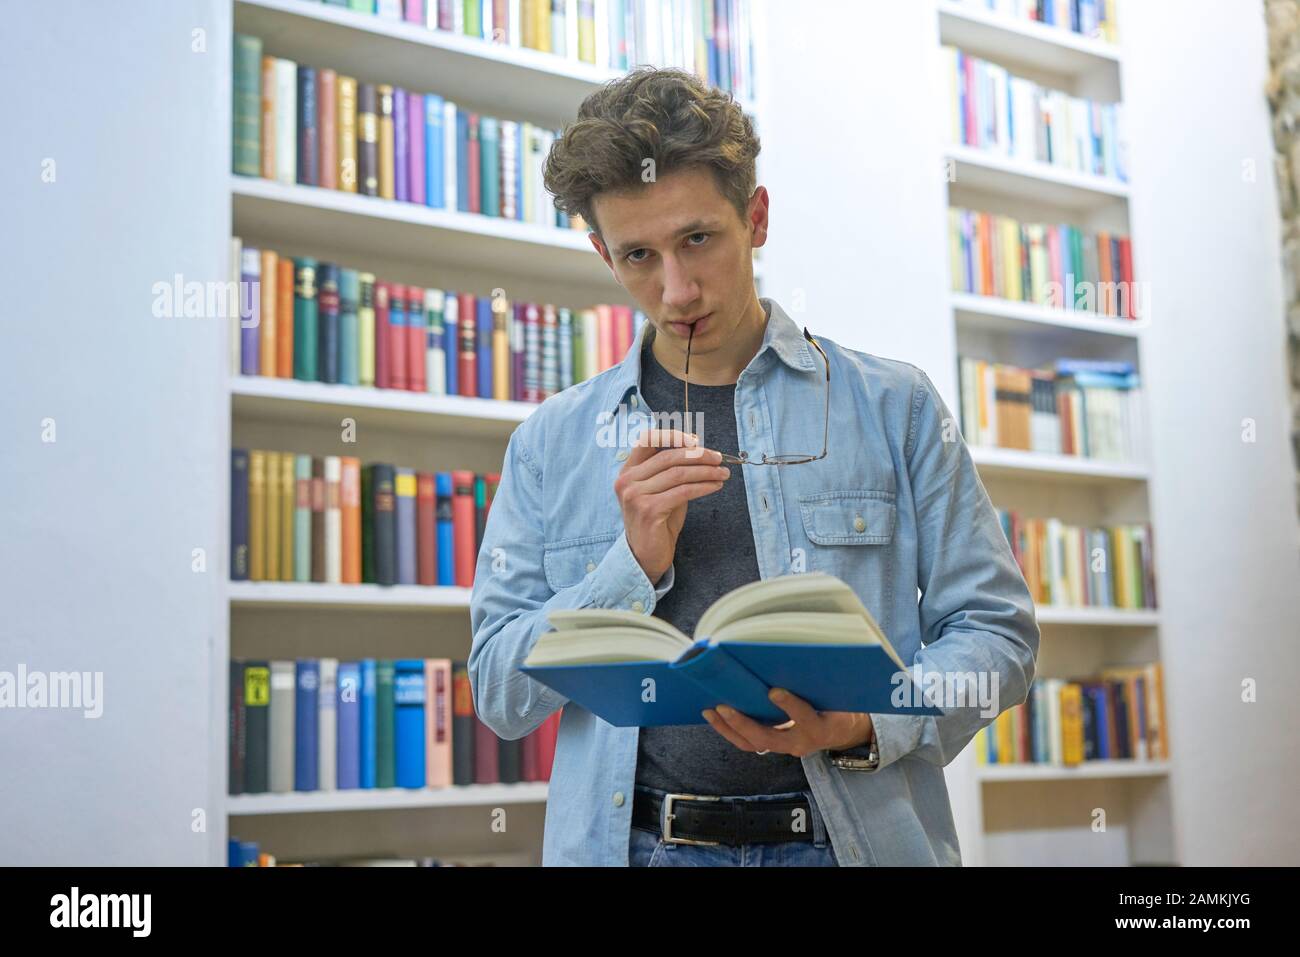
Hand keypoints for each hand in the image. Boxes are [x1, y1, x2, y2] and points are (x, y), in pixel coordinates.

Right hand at [615, 428, 730, 582]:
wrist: (645, 556)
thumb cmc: (657, 521)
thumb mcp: (662, 491)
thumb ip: (672, 470)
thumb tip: (698, 449)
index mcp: (628, 471)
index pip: (647, 440)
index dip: (673, 436)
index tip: (696, 441)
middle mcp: (627, 480)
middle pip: (669, 456)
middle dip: (699, 455)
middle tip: (719, 458)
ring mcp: (635, 495)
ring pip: (679, 473)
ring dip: (706, 471)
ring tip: (723, 473)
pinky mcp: (649, 510)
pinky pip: (683, 491)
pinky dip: (703, 486)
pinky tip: (715, 486)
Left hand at [702, 689, 873, 757]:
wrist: (838, 731)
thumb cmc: (836, 706)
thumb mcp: (835, 696)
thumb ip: (817, 684)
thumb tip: (796, 658)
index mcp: (819, 727)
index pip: (805, 718)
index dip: (790, 706)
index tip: (774, 691)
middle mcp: (800, 742)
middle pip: (769, 739)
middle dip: (744, 724)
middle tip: (725, 707)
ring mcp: (784, 748)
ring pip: (753, 744)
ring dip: (729, 728)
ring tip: (710, 711)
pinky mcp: (773, 747)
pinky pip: (748, 744)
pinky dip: (730, 731)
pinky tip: (715, 716)